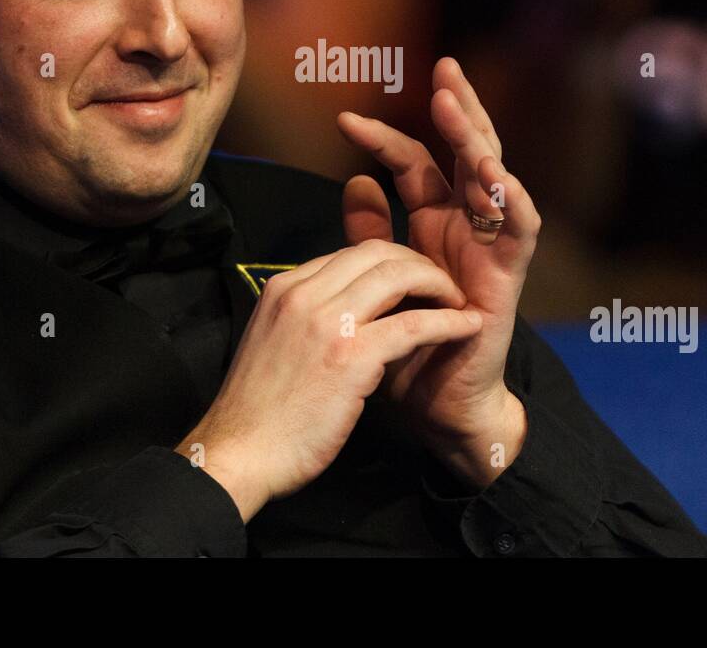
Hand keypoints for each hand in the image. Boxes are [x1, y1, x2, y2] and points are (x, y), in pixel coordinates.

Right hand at [176, 239, 481, 520]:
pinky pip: (413, 324)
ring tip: (457, 300)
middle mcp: (303, 294)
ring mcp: (326, 322)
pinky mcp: (350, 356)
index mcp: (283, 289)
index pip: (347, 253)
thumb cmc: (257, 411)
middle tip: (441, 285)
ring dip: (437, 284)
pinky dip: (446, 322)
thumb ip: (302, 319)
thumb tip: (338, 313)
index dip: (388, 261)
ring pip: (397, 276)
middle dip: (416, 263)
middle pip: (375, 253)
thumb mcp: (271, 342)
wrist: (238, 454)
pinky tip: (467, 327)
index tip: (412, 280)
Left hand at [336, 57, 539, 482]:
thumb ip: (369, 230)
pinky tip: (492, 176)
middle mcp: (465, 227)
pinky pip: (520, 231)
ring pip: (495, 179)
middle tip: (442, 68)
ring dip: (478, 142)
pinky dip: (511, 201)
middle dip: (456, 110)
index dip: (385, 137)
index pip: (415, 162)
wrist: (434, 406)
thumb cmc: (405, 343)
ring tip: (456, 109)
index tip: (344, 119)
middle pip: (465, 153)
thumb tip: (357, 179)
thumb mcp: (377, 276)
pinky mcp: (509, 277)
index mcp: (433, 221)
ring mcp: (490, 248)